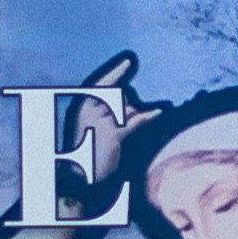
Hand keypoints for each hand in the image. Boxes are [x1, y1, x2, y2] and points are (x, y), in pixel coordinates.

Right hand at [68, 52, 152, 178]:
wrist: (78, 176)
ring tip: (121, 135)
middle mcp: (92, 110)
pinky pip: (137, 121)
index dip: (116, 72)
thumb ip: (103, 111)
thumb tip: (128, 102)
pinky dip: (149, 116)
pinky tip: (159, 112)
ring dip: (133, 118)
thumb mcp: (88, 126)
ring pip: (130, 110)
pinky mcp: (114, 135)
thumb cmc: (85, 152)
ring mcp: (103, 121)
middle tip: (118, 127)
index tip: (128, 62)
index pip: (102, 84)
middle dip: (128, 108)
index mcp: (83, 106)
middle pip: (121, 98)